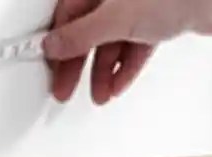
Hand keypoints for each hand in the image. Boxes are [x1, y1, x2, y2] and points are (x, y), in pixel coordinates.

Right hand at [45, 0, 211, 103]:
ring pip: (112, 42)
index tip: (51, 66)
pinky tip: (118, 83)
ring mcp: (139, 6)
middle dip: (78, 64)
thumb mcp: (112, 19)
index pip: (67, 17)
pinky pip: (134, 46)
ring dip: (103, 71)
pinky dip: (126, 66)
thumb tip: (53, 46)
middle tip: (66, 87)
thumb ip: (79, 36)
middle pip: (88, 32)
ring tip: (99, 93)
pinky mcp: (160, 19)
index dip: (57, 45)